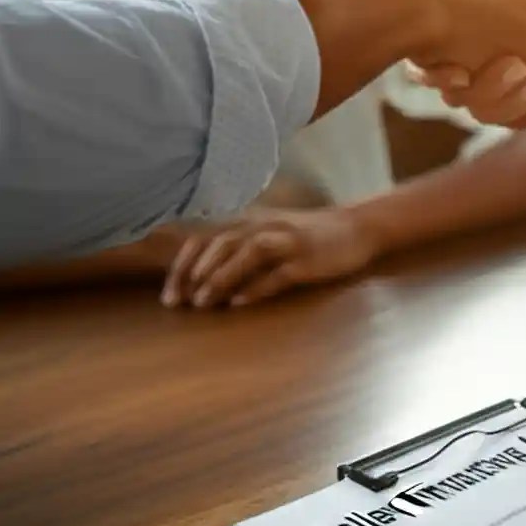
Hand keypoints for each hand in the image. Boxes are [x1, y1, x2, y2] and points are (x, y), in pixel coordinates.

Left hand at [160, 209, 377, 309]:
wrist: (356, 228)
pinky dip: (257, 287)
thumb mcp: (268, 234)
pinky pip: (278, 273)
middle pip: (219, 244)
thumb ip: (239, 248)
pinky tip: (240, 303)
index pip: (204, 239)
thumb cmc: (307, 236)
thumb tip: (201, 277)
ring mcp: (287, 242)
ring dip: (220, 277)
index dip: (183, 266)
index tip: (169, 296)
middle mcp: (263, 227)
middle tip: (178, 303)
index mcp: (249, 222)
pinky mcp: (307, 260)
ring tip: (202, 302)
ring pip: (246, 253)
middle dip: (193, 274)